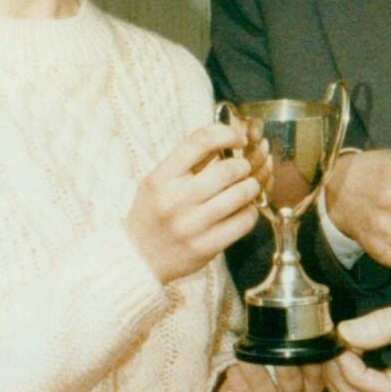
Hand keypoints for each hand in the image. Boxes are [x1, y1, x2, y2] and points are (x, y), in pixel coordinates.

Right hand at [125, 123, 263, 284]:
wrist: (138, 258)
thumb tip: (230, 137)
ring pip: (240, 195)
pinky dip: (251, 210)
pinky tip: (245, 209)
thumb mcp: (158, 181)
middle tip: (245, 168)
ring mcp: (191, 225)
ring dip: (252, 186)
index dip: (227, 134)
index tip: (239, 139)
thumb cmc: (153, 213)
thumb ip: (189, 161)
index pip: (200, 141)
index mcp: (161, 178)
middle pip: (227, 170)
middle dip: (244, 165)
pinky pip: (243, 221)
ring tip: (249, 186)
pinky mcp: (206, 246)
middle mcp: (174, 200)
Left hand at [324, 293, 390, 391]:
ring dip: (343, 388)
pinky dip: (355, 389)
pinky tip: (352, 363)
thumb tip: (344, 333)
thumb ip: (384, 323)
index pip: (380, 391)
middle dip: (339, 382)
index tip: (341, 347)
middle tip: (331, 351)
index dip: (351, 374)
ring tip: (338, 357)